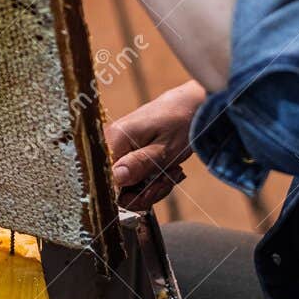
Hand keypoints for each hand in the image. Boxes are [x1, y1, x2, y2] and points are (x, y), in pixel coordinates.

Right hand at [106, 81, 206, 210]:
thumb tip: (116, 177)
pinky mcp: (125, 150)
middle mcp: (109, 144)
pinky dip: (151, 178)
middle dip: (146, 191)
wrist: (190, 104)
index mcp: (114, 140)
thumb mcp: (165, 149)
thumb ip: (140, 163)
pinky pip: (133, 174)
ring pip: (127, 183)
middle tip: (168, 179)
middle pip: (118, 186)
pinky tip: (167, 169)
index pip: (110, 183)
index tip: (157, 186)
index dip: (133, 193)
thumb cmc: (181, 122)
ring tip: (172, 171)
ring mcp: (116, 147)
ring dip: (152, 185)